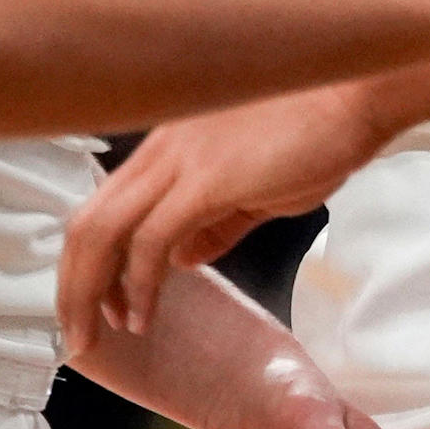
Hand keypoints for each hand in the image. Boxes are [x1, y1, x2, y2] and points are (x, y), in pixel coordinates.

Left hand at [61, 88, 380, 355]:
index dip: (88, 260)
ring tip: (96, 335)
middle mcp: (162, 147)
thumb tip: (183, 259)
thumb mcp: (257, 185)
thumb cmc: (321, 130)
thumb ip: (216, 222)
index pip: (104, 206)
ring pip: (103, 230)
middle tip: (76, 332)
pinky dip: (137, 285)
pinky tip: (143, 315)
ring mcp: (180, 158)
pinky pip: (150, 240)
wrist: (357, 94)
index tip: (98, 302)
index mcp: (170, 144)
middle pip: (87, 220)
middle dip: (72, 284)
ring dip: (89, 291)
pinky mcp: (206, 178)